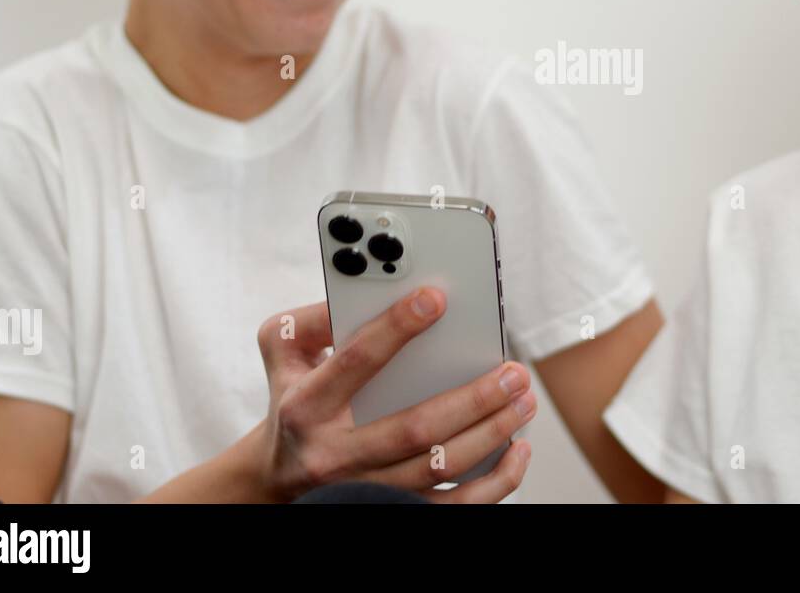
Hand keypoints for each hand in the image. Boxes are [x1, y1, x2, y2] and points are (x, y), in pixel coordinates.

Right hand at [251, 288, 533, 501]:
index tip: (437, 299)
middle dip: (474, 398)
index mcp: (307, 404)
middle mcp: (335, 452)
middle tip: (514, 371)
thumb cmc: (293, 397)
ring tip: (524, 400)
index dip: (396, 328)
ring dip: (492, 434)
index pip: (357, 362)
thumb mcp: (282, 349)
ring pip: (439, 467)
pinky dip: (494, 483)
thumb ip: (315, 315)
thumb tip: (364, 289)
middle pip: (415, 428)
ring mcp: (365, 487)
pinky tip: (518, 450)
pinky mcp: (391, 509)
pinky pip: (452, 507)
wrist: (275, 475)